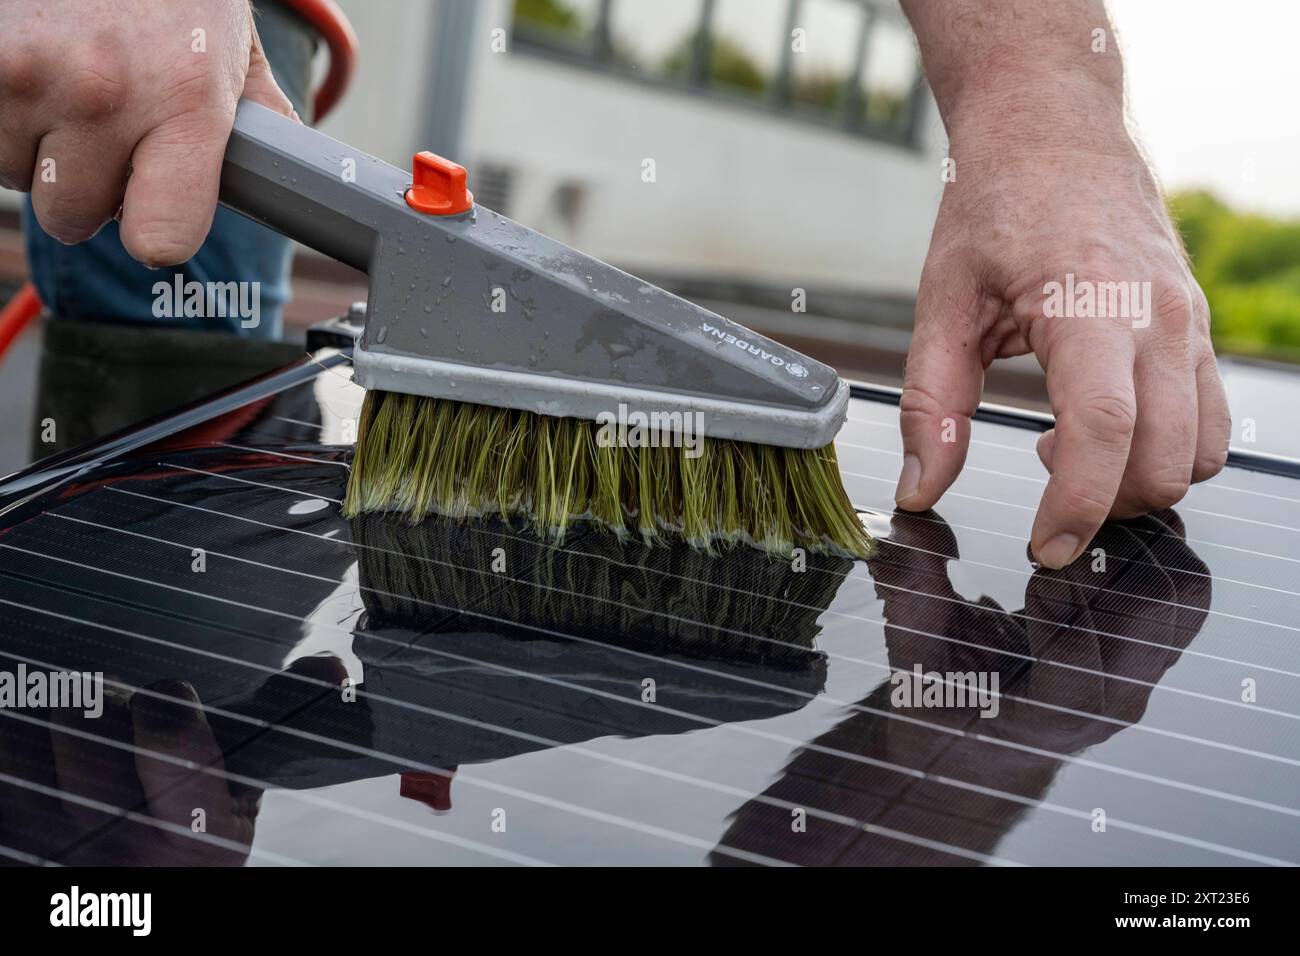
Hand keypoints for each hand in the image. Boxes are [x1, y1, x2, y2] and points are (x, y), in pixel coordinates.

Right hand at [0, 0, 293, 265]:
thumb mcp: (230, 40)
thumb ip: (258, 117)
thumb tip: (286, 179)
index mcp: (185, 101)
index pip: (161, 239)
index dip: (157, 231)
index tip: (155, 212)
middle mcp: (104, 94)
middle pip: (75, 217)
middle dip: (86, 185)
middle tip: (103, 127)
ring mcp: (26, 75)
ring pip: (18, 176)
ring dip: (37, 145)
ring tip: (65, 83)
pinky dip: (2, 113)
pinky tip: (30, 70)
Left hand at [894, 93, 1231, 568]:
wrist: (1055, 128)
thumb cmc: (995, 205)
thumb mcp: (942, 302)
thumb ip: (932, 404)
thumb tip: (919, 489)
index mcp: (1091, 305)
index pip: (1105, 432)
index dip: (1077, 506)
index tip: (1046, 547)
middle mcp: (1158, 317)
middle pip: (1165, 461)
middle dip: (1105, 506)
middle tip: (1042, 488)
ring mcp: (1189, 321)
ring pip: (1201, 452)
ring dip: (1139, 481)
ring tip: (1066, 448)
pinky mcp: (1197, 326)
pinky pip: (1209, 419)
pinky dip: (1164, 449)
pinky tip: (1099, 424)